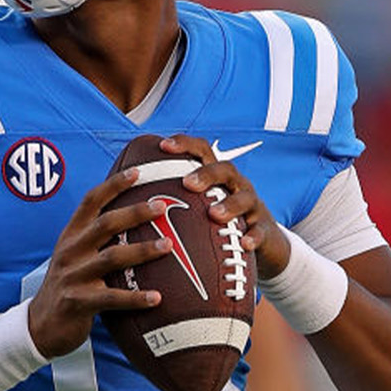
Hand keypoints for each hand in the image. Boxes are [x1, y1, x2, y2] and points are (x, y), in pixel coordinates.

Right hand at [27, 168, 170, 357]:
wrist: (40, 325)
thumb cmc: (70, 285)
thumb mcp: (76, 255)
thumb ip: (97, 237)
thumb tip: (138, 215)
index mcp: (71, 235)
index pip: (91, 202)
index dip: (113, 185)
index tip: (138, 171)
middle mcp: (70, 251)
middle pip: (105, 224)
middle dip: (135, 213)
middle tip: (162, 207)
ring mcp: (73, 276)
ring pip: (111, 258)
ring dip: (142, 251)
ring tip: (169, 246)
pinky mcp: (78, 302)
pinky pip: (111, 298)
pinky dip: (135, 297)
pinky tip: (157, 298)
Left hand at [159, 134, 290, 278]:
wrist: (263, 243)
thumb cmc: (219, 223)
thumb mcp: (200, 207)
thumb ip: (172, 202)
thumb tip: (125, 204)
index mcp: (216, 178)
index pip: (202, 151)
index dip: (184, 145)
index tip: (163, 146)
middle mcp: (236, 186)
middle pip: (225, 169)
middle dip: (206, 173)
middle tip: (187, 184)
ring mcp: (252, 206)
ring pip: (245, 197)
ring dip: (230, 203)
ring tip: (214, 214)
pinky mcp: (265, 229)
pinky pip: (261, 231)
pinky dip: (253, 237)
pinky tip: (244, 245)